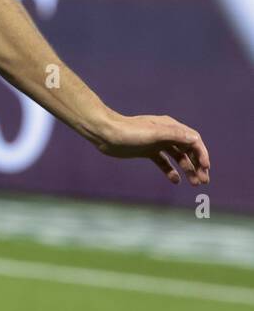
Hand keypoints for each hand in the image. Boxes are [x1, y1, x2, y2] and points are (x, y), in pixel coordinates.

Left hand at [95, 113, 210, 184]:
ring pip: (177, 157)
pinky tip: (175, 180)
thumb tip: (195, 140)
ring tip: (195, 183)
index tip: (206, 168)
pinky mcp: (146, 151)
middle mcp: (165, 134)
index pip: (193, 140)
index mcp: (169, 126)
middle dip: (197, 164)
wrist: (104, 133)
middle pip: (187, 150)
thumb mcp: (153, 133)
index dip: (202, 154)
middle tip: (204, 181)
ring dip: (187, 169)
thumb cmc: (128, 131)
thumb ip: (174, 135)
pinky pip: (163, 162)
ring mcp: (155, 143)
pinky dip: (170, 170)